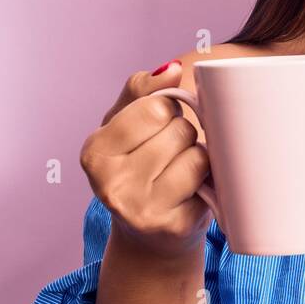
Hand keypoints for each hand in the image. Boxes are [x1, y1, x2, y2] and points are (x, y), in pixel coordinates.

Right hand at [79, 59, 210, 260]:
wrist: (149, 234)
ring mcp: (141, 210)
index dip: (168, 111)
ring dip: (198, 158)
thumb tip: (173, 69)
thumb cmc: (138, 167)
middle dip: (184, 136)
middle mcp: (110, 184)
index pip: (156, 107)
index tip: (159, 127)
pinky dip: (208, 182)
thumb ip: (143, 90)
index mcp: (95, 152)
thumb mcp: (126, 123)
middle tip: (170, 156)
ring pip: (197, 155)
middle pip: (179, 130)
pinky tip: (191, 194)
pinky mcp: (173, 226)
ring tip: (181, 174)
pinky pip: (209, 183)